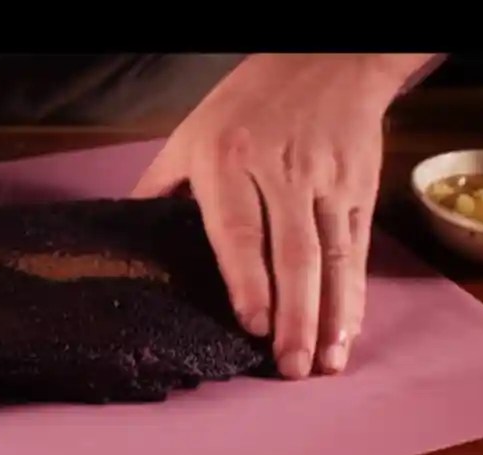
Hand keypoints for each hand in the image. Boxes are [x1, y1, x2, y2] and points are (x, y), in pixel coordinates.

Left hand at [132, 54, 435, 378]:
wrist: (328, 59)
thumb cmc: (247, 103)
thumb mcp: (188, 134)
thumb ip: (158, 187)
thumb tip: (125, 239)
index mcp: (227, 162)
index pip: (239, 231)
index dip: (248, 281)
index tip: (250, 324)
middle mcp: (280, 174)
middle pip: (292, 254)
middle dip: (294, 317)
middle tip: (289, 367)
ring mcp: (325, 182)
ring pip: (332, 257)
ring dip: (331, 315)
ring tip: (325, 364)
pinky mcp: (357, 188)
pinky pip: (357, 248)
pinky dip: (355, 293)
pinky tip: (349, 331)